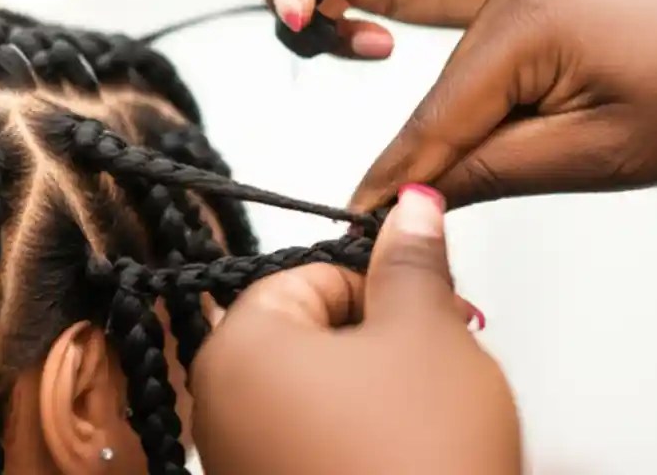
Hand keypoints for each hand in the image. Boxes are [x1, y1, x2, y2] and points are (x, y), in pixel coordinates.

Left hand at [189, 186, 519, 474]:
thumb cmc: (419, 462)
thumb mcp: (428, 334)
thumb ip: (412, 263)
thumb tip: (411, 207)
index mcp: (240, 347)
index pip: (308, 276)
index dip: (380, 288)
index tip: (427, 311)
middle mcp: (218, 407)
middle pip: (310, 335)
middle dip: (382, 343)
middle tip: (437, 369)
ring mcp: (238, 464)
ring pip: (317, 394)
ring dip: (376, 394)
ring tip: (426, 423)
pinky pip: (313, 446)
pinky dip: (360, 442)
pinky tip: (404, 460)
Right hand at [349, 0, 656, 210]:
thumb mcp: (591, 157)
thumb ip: (491, 172)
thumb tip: (413, 201)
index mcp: (530, 14)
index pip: (439, 114)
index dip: (396, 177)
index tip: (352, 222)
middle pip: (448, 95)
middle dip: (429, 160)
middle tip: (392, 230)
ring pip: (468, 79)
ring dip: (463, 134)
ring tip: (454, 194)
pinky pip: (495, 58)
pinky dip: (492, 105)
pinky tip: (495, 143)